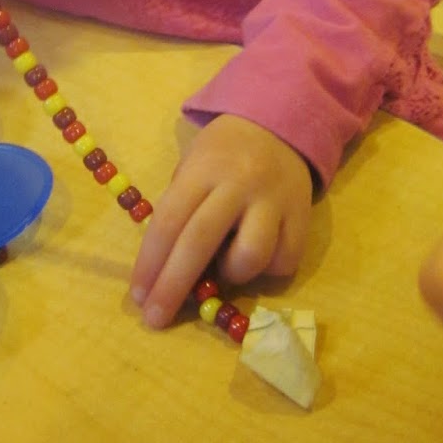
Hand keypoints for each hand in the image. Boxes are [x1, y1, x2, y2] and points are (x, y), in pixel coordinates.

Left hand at [129, 115, 312, 328]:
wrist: (278, 124)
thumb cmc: (223, 154)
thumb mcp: (192, 166)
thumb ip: (181, 210)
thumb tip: (167, 271)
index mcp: (203, 168)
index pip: (169, 220)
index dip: (151, 262)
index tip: (139, 296)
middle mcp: (238, 183)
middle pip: (200, 241)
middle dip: (173, 286)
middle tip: (156, 318)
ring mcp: (273, 200)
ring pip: (251, 256)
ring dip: (230, 275)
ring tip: (224, 267)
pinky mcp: (303, 215)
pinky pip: (284, 260)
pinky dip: (266, 270)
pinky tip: (257, 257)